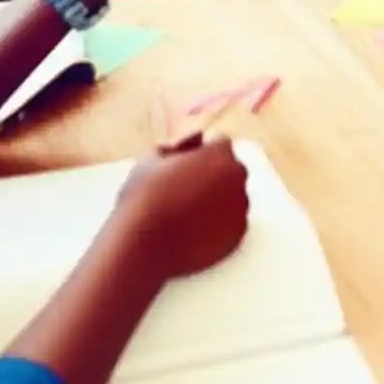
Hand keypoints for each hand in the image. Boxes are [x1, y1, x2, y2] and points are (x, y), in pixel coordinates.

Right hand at [115, 135, 248, 281]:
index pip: (220, 144)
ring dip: (217, 199)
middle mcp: (237, 179)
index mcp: (220, 154)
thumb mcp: (153, 159)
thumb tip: (197, 137)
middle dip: (214, 175)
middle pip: (230, 170)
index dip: (202, 153)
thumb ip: (180, 144)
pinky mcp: (237, 236)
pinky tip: (193, 228)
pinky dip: (218, 224)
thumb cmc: (144, 198)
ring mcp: (240, 208)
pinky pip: (231, 223)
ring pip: (232, 197)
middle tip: (185, 189)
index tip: (187, 164)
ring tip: (185, 211)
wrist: (143, 246)